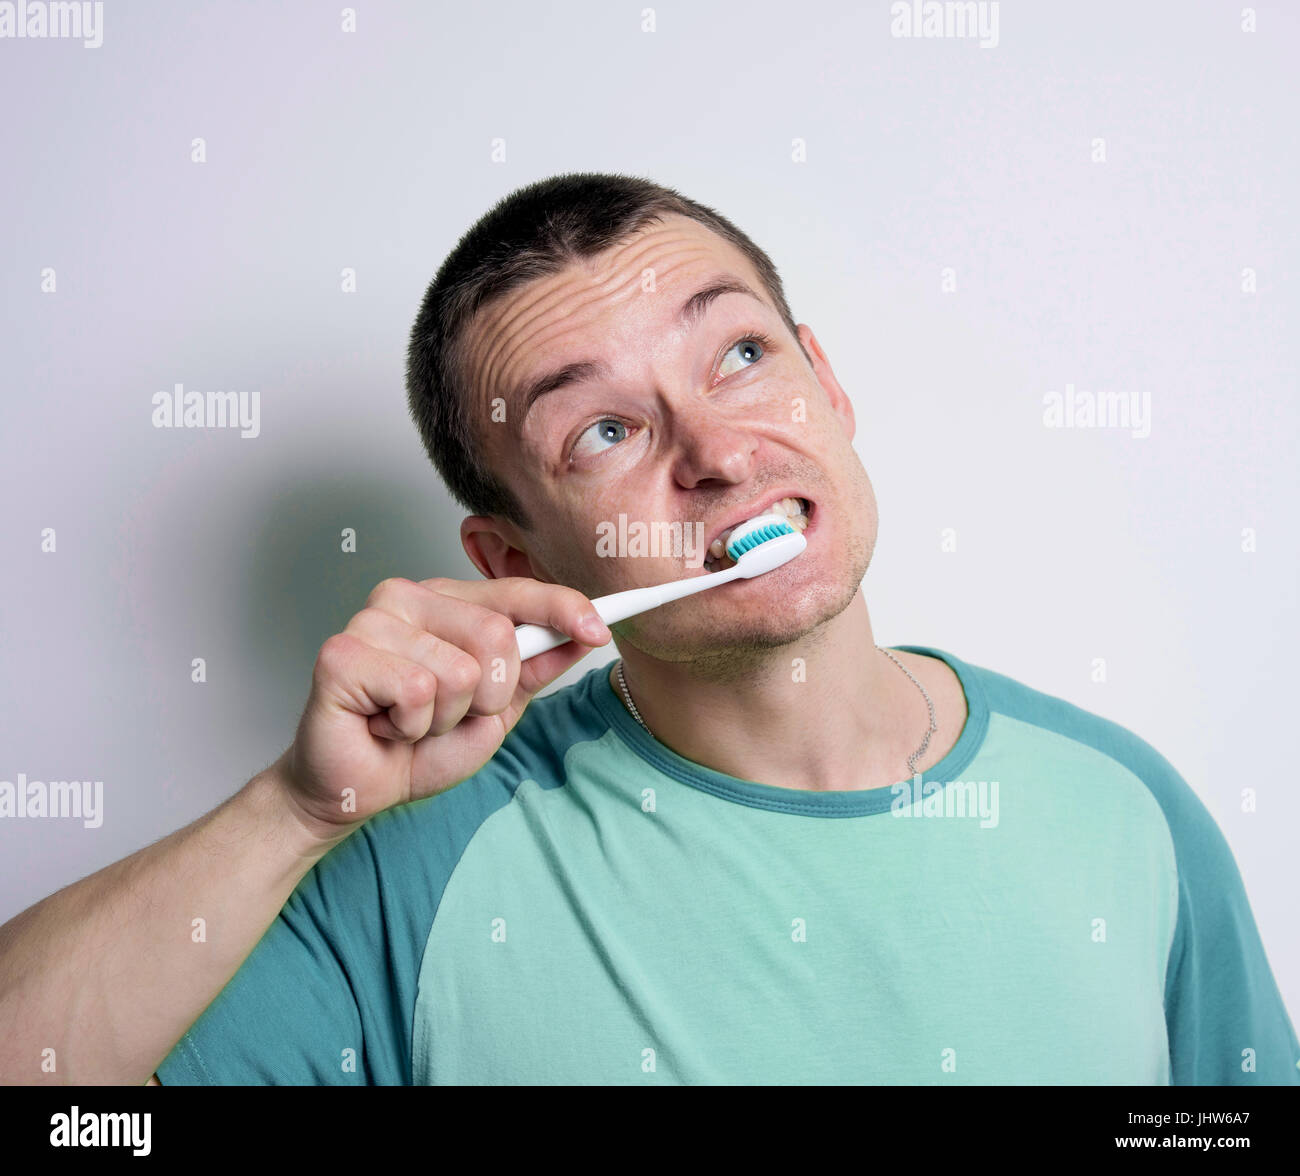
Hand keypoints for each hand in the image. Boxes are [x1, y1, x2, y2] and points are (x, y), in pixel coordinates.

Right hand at [277, 576, 609, 834]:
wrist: (358, 790)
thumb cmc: (417, 746)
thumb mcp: (496, 710)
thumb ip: (534, 668)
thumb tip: (585, 634)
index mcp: (445, 602)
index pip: (516, 592)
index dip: (562, 608)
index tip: (600, 630)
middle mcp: (407, 598)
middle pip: (496, 634)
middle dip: (488, 697)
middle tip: (445, 716)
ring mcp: (371, 620)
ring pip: (460, 671)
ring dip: (445, 719)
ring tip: (409, 723)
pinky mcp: (341, 653)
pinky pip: (416, 691)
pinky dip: (410, 727)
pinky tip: (383, 726)